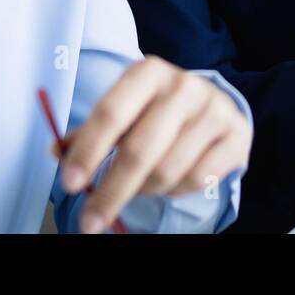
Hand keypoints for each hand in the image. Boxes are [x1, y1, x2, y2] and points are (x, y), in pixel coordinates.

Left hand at [58, 56, 251, 233]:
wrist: (212, 105)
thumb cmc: (155, 111)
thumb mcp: (123, 110)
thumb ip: (90, 132)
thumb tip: (58, 152)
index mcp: (148, 72)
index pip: (111, 112)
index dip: (88, 150)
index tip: (69, 183)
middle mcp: (183, 85)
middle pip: (140, 149)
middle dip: (111, 191)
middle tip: (89, 222)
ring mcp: (214, 109)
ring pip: (167, 170)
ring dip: (144, 191)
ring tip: (137, 188)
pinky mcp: (236, 134)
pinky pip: (196, 180)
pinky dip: (175, 191)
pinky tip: (169, 182)